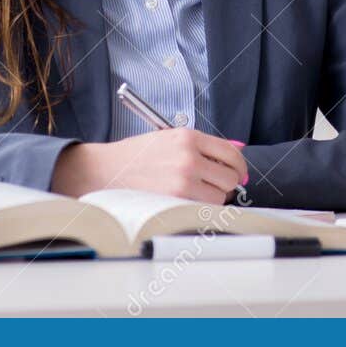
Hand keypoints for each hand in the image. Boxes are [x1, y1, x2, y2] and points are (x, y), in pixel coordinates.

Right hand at [52, 129, 248, 203]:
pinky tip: (185, 201)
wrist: (106, 170)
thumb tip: (236, 153)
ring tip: (194, 193)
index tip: (238, 173)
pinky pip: (203, 210)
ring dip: (212, 198)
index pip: (231, 153)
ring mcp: (182, 180)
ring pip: (219, 197)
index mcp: (189, 137)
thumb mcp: (170, 138)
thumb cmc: (138, 156)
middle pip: (230, 177)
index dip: (239, 166)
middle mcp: (189, 157)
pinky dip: (199, 209)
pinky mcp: (174, 200)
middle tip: (213, 185)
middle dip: (225, 183)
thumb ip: (202, 147)